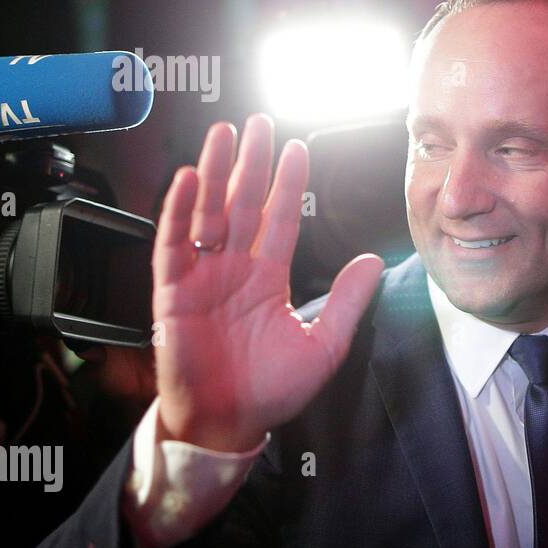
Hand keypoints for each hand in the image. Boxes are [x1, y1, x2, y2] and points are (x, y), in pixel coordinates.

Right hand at [151, 115, 383, 451]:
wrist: (228, 424)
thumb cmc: (271, 390)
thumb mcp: (323, 345)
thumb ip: (346, 302)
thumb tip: (374, 262)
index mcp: (268, 277)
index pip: (281, 219)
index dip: (289, 184)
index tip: (298, 148)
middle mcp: (235, 269)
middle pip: (242, 204)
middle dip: (250, 163)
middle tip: (258, 124)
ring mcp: (203, 278)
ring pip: (207, 214)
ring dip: (213, 174)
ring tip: (222, 135)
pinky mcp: (172, 293)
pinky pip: (173, 245)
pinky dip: (177, 213)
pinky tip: (187, 182)